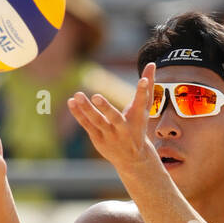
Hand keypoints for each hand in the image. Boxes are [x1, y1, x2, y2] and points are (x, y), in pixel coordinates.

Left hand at [66, 61, 159, 175]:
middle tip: (96, 96)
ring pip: (97, 121)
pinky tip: (71, 101)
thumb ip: (148, 87)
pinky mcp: (99, 139)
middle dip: (106, 108)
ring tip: (77, 95)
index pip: (142, 103)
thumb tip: (151, 63)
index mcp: (138, 119)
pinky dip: (79, 114)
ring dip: (87, 109)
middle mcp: (124, 129)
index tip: (143, 80)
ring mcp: (110, 135)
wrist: (133, 159)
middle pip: (115, 118)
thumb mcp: (144, 109)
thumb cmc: (138, 127)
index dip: (143, 91)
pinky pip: (87, 125)